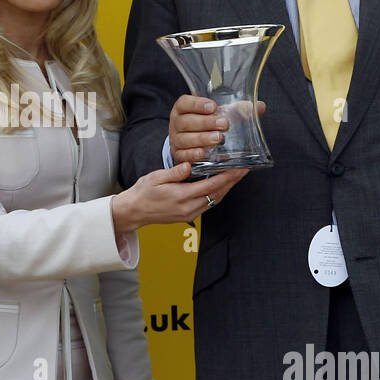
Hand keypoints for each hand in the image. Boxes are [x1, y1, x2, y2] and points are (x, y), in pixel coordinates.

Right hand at [111, 162, 247, 232]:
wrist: (134, 211)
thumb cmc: (143, 192)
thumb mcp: (156, 178)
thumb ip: (174, 172)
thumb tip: (189, 164)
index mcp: (181, 196)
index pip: (211, 186)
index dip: (228, 177)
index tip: (239, 168)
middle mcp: (188, 208)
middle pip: (217, 194)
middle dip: (232, 182)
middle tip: (244, 169)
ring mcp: (190, 214)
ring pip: (215, 200)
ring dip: (227, 188)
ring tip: (236, 176)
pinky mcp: (189, 216)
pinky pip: (208, 204)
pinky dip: (217, 194)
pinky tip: (221, 185)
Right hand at [168, 94, 265, 164]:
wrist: (192, 146)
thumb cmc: (207, 125)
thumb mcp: (219, 115)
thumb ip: (237, 110)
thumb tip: (260, 106)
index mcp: (183, 109)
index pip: (185, 103)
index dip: (197, 104)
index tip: (213, 106)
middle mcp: (176, 124)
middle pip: (186, 121)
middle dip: (206, 123)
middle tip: (224, 124)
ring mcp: (176, 140)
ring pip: (184, 139)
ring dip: (202, 138)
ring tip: (218, 139)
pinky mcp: (178, 155)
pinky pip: (183, 155)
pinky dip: (193, 154)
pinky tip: (203, 153)